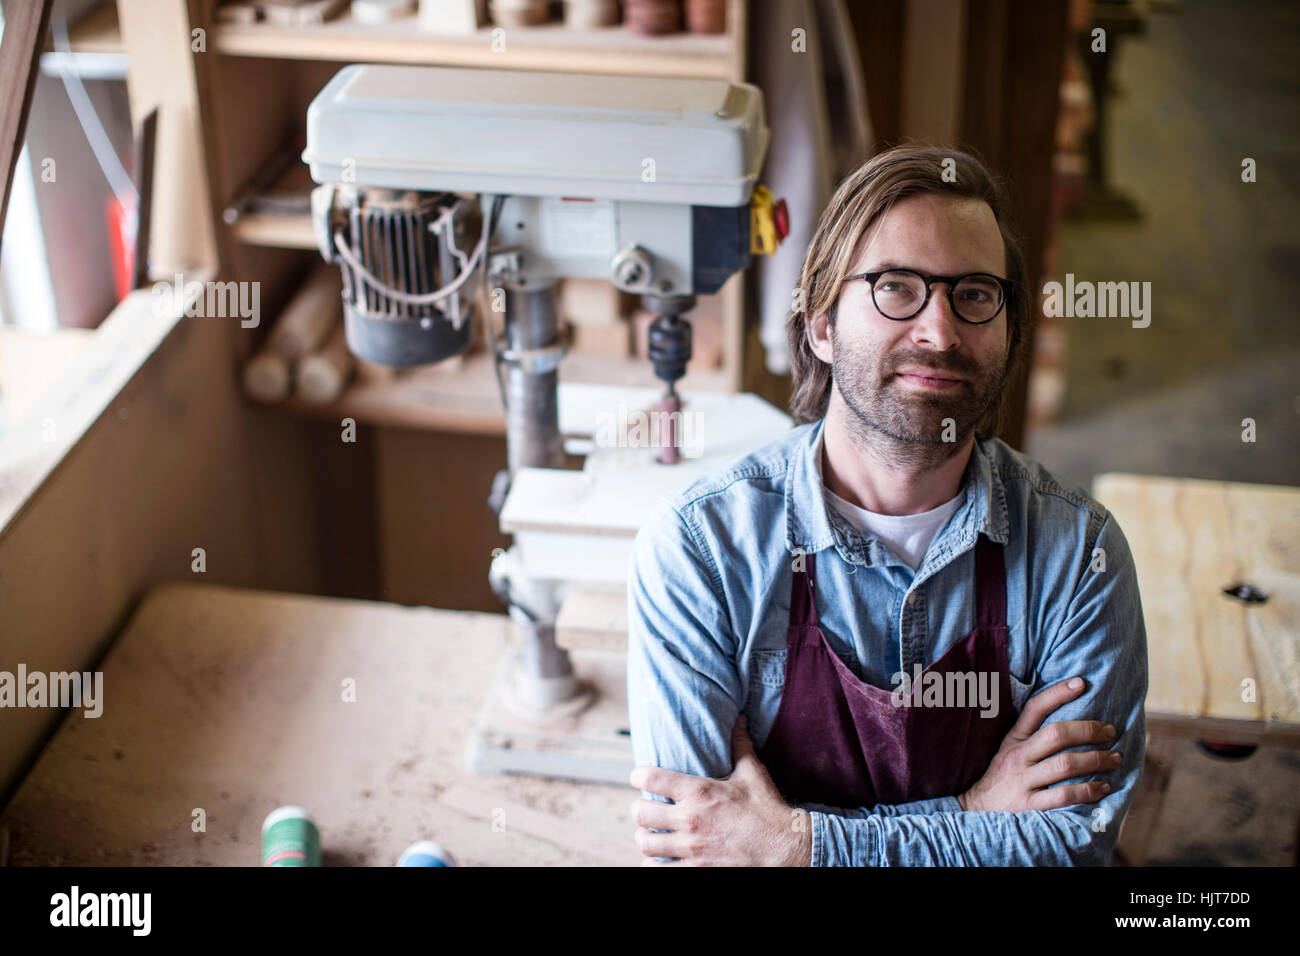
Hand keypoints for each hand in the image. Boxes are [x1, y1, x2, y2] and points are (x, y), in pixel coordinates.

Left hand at [629, 715, 811, 865]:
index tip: (640, 779)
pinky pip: (659, 870)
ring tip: (650, 835)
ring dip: (645, 838)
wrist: (786, 850)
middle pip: (640, 813)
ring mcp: (691, 849)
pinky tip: (660, 859)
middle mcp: (690, 820)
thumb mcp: (753, 773)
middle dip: (640, 810)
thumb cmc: (769, 811)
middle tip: (646, 810)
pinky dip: (655, 864)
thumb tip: (740, 718)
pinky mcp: (696, 871)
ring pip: (646, 843)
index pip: (650, 778)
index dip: (638, 777)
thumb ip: (740, 744)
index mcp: (699, 792)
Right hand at [958, 676, 1119, 811]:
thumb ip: (1031, 737)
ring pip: (1064, 764)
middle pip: (1056, 735)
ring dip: (1095, 760)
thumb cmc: (1001, 779)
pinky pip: (1063, 795)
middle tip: (1110, 731)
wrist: (975, 812)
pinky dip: (1087, 791)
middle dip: (1088, 731)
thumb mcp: (1008, 752)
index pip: (1034, 709)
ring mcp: (1023, 782)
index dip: (1057, 693)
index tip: (1081, 683)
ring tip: (1114, 759)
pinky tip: (1102, 788)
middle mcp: (1018, 757)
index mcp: (1013, 740)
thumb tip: (1069, 722)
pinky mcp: (1029, 806)